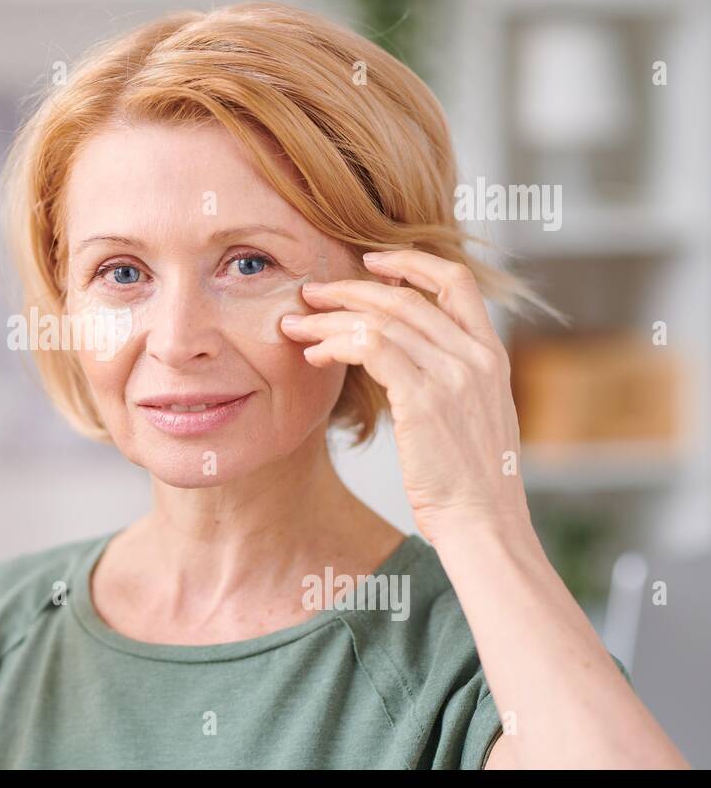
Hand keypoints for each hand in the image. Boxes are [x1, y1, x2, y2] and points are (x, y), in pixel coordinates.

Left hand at [279, 250, 529, 542]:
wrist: (484, 525)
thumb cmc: (469, 483)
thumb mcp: (474, 417)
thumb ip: (451, 379)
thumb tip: (404, 360)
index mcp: (492, 355)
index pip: (457, 281)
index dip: (411, 262)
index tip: (372, 262)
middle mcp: (476, 357)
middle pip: (404, 297)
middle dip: (348, 290)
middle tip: (310, 294)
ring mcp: (453, 376)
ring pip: (380, 320)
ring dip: (330, 318)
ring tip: (296, 326)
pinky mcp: (424, 400)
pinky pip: (371, 348)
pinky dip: (336, 344)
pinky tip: (315, 356)